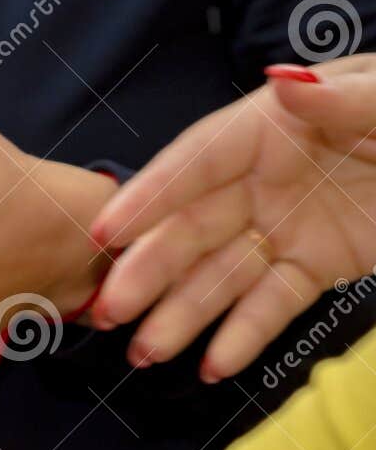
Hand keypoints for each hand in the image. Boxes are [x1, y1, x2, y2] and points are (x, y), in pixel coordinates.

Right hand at [92, 59, 375, 380]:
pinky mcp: (320, 265)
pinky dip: (244, 336)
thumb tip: (284, 83)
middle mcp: (265, 177)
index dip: (149, 196)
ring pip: (222, 274)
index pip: (198, 162)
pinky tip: (212, 366)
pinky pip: (274, 304)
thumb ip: (343, 98)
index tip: (106, 232)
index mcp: (274, 125)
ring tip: (145, 353)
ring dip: (181, 314)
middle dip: (148, 271)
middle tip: (110, 309)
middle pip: (193, 227)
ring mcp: (287, 224)